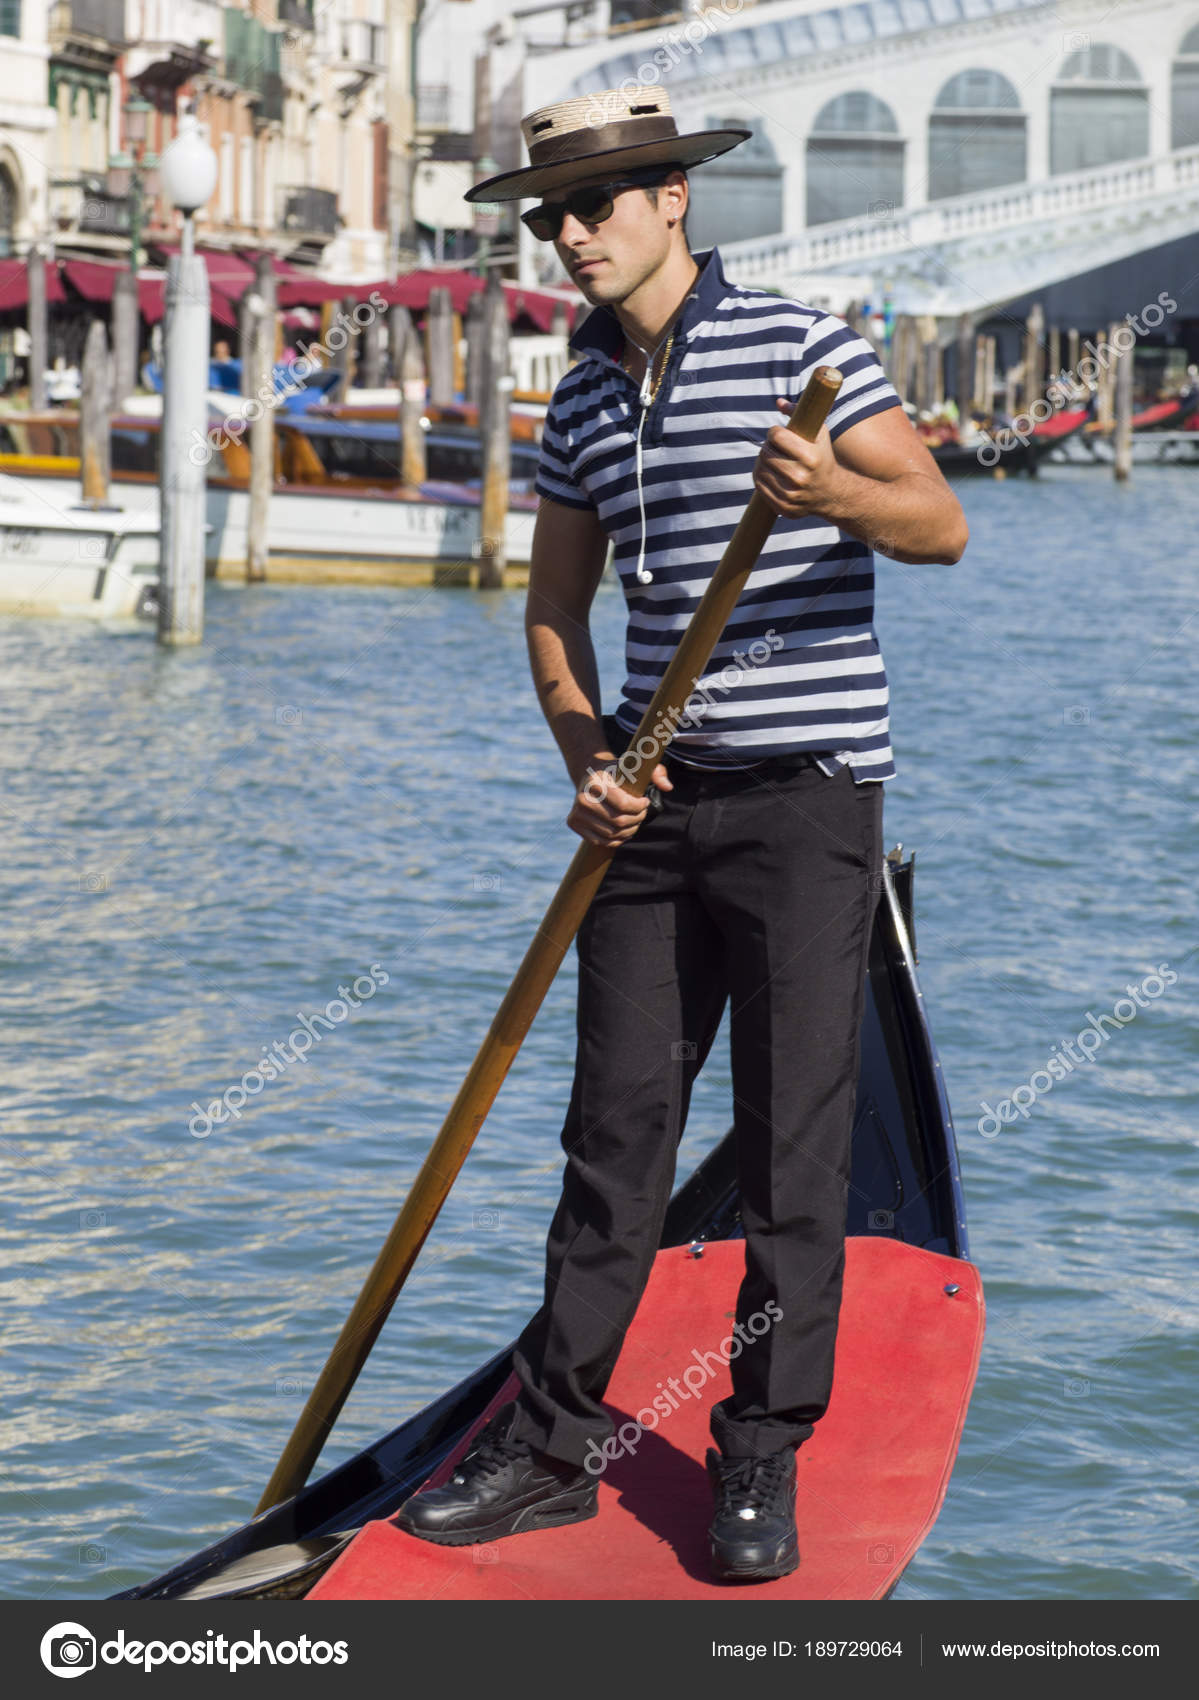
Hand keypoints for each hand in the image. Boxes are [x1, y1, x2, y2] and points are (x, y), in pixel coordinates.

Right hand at [567, 756, 673, 846]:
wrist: (589, 773)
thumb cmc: (615, 771)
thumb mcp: (634, 765)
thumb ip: (656, 771)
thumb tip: (668, 787)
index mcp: (595, 783)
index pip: (624, 804)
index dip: (640, 807)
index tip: (645, 801)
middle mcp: (582, 799)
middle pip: (618, 822)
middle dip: (637, 819)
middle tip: (642, 813)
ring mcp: (576, 813)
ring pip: (611, 834)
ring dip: (629, 831)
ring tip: (634, 821)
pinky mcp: (573, 824)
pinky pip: (601, 841)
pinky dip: (617, 839)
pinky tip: (624, 830)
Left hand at [753, 399, 846, 518]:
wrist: (831, 493)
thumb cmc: (822, 457)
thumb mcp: (819, 433)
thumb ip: (800, 413)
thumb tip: (778, 402)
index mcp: (810, 458)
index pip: (776, 437)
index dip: (774, 432)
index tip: (778, 433)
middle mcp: (800, 478)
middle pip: (765, 452)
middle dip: (768, 446)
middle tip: (775, 446)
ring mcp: (790, 495)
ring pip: (759, 469)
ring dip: (762, 461)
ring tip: (773, 458)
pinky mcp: (783, 507)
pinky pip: (759, 486)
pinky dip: (761, 476)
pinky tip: (770, 472)